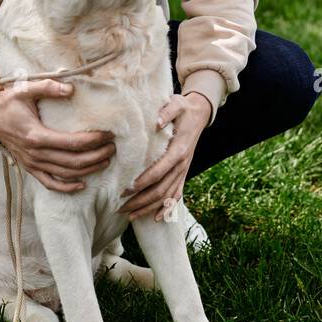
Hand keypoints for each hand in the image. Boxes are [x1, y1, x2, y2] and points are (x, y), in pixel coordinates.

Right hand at [0, 79, 115, 193]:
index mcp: (36, 135)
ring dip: (88, 170)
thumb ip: (48, 87)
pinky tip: (82, 185)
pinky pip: (50, 183)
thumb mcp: (26, 89)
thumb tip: (71, 89)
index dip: (94, 140)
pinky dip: (67, 187)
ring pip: (66, 174)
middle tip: (113, 148)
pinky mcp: (29, 168)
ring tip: (105, 160)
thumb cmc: (8, 102)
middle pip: (74, 162)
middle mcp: (35, 154)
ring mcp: (32, 164)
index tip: (109, 134)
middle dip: (97, 156)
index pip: (73, 143)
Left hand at [118, 92, 210, 219]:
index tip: (125, 190)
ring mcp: (184, 170)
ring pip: (166, 196)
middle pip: (160, 189)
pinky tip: (156, 218)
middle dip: (140, 201)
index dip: (142, 183)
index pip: (158, 171)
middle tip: (121, 208)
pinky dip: (167, 208)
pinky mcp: (184, 172)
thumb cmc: (183, 108)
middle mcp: (182, 164)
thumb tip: (156, 122)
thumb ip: (167, 111)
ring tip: (130, 216)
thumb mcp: (176, 103)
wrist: (200, 113)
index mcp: (179, 149)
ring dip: (149, 207)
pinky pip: (176, 194)